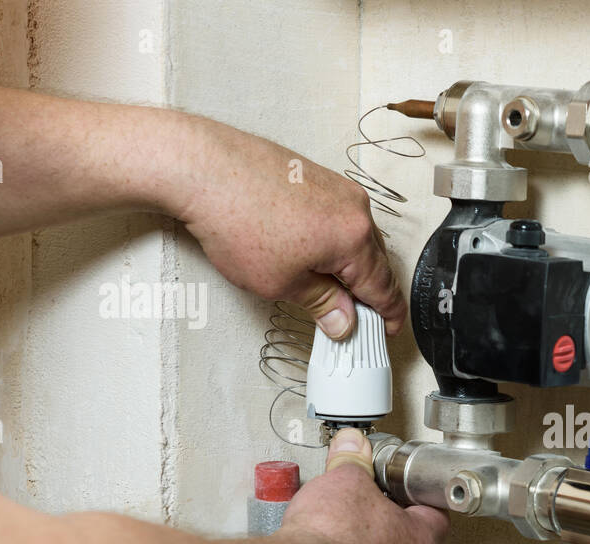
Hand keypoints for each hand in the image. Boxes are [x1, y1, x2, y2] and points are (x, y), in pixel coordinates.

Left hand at [170, 116, 407, 339]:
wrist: (201, 168)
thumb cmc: (236, 218)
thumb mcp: (281, 283)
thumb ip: (322, 304)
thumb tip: (343, 321)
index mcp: (354, 237)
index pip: (384, 286)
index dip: (388, 314)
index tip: (388, 328)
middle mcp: (354, 207)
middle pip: (374, 261)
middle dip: (366, 291)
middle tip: (351, 317)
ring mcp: (336, 187)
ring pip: (356, 238)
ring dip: (348, 264)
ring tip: (325, 287)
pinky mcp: (317, 176)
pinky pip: (339, 217)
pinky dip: (333, 241)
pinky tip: (310, 254)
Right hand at [279, 429, 447, 543]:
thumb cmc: (330, 539)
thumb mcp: (344, 480)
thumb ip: (353, 460)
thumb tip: (352, 445)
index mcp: (420, 542)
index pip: (435, 513)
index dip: (415, 496)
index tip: (401, 489)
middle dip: (388, 527)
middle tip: (365, 511)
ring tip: (342, 540)